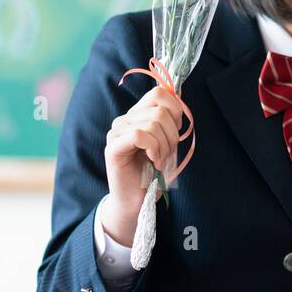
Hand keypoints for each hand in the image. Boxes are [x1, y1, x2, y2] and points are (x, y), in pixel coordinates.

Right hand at [103, 86, 182, 243]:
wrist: (138, 199)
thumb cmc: (153, 171)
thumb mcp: (168, 141)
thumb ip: (170, 120)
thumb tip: (179, 95)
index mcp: (138, 115)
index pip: (159, 92)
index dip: (175, 110)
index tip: (176, 130)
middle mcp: (125, 120)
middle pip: (159, 110)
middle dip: (172, 134)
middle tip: (168, 152)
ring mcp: (116, 132)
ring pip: (152, 123)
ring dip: (164, 145)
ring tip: (160, 160)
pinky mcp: (112, 148)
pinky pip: (139, 135)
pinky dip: (153, 149)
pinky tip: (153, 161)